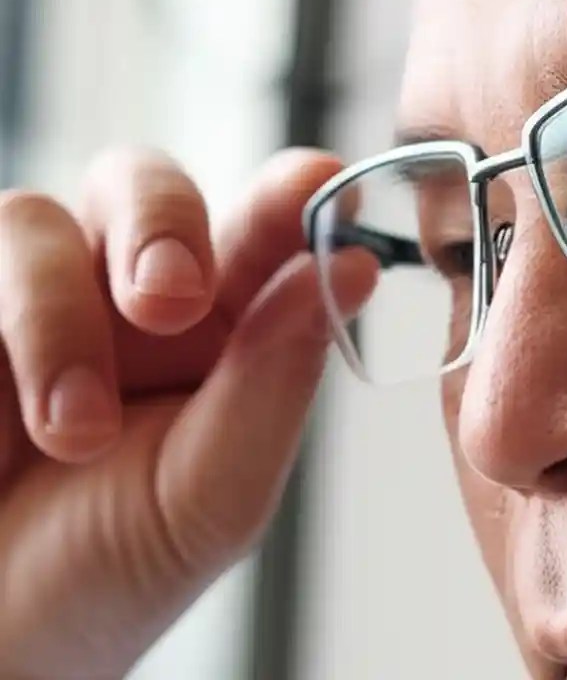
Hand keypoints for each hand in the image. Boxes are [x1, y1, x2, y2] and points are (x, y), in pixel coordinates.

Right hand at [0, 149, 375, 678]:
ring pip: (33, 222)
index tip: (316, 181)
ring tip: (72, 434)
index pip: (262, 233)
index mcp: (222, 328)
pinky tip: (5, 431)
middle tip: (171, 299)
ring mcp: (29, 299)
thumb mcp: (212, 493)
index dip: (287, 195)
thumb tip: (346, 269)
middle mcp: (126, 296)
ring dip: (55, 318)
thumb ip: (274, 380)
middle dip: (160, 224)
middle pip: (142, 185)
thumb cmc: (113, 572)